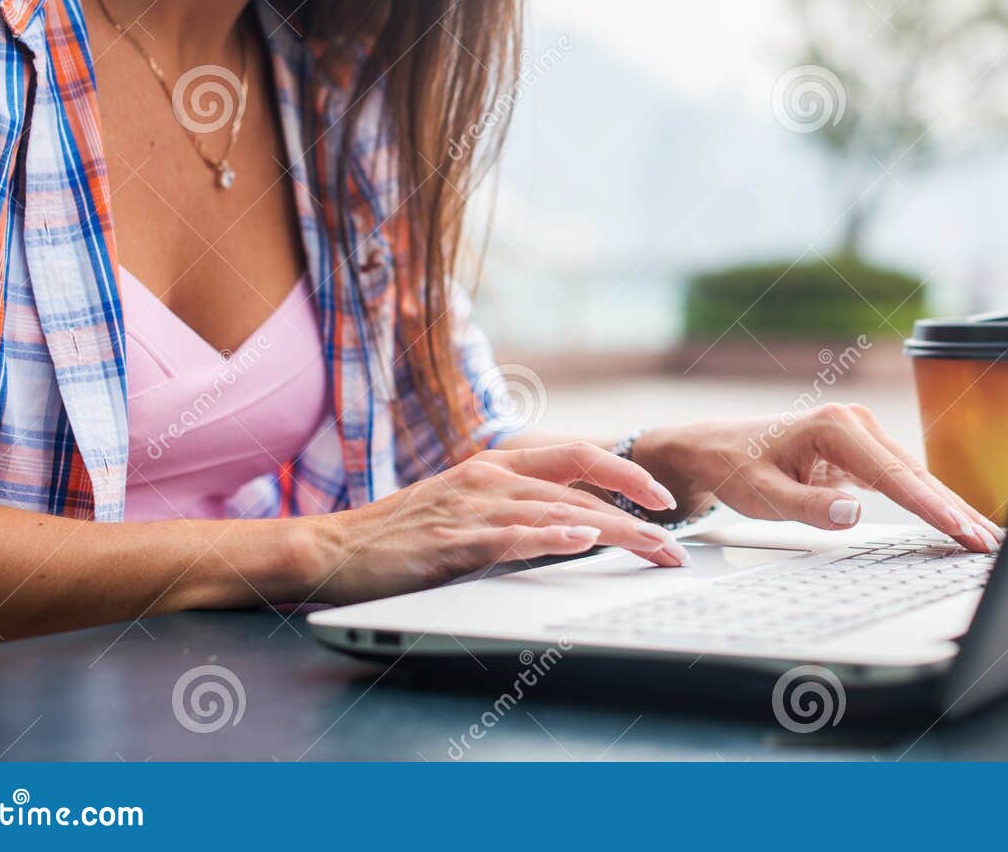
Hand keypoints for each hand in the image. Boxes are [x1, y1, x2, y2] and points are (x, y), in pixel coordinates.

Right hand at [302, 442, 689, 604]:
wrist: (332, 551)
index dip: (628, 473)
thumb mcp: (467, 512)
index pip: (579, 457)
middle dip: (637, 513)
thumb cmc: (399, 538)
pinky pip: (512, 535)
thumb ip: (518, 513)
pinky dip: (551, 536)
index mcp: (496, 465)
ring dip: (614, 531)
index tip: (664, 500)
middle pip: (582, 484)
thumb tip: (577, 529)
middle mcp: (490, 477)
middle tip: (675, 542)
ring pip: (560, 509)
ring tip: (653, 548)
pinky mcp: (453, 538)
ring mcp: (472, 505)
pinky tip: (582, 540)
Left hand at [636, 404, 1004, 551]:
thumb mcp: (761, 495)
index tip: (960, 530)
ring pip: (914, 476)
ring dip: (948, 507)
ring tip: (983, 538)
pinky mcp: (862, 451)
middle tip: (989, 544)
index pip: (894, 476)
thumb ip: (807, 507)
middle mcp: (855, 423)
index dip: (931, 506)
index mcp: (835, 427)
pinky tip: (952, 522)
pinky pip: (901, 479)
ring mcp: (861, 435)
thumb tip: (854, 515)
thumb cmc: (736, 468)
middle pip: (915, 474)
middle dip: (954, 509)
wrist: (717, 450)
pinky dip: (927, 501)